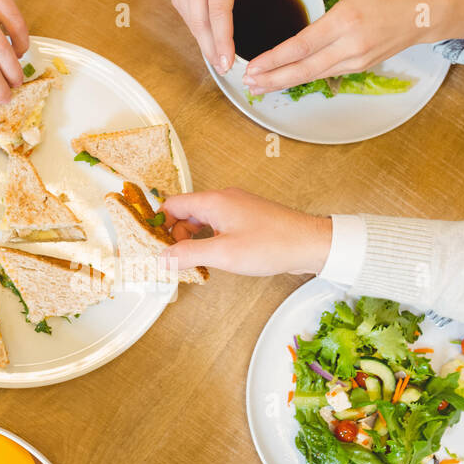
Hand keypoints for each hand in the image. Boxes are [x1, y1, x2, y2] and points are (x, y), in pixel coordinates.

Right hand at [147, 0, 276, 71]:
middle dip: (211, 48)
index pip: (220, 10)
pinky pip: (179, 2)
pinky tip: (201, 29)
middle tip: (224, 69)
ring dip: (200, 37)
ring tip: (214, 55)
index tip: (229, 60)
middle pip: (200, 21)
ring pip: (188, 15)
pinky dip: (190, 19)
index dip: (223, 39)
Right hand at [159, 188, 331, 275]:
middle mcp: (224, 199)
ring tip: (195, 263)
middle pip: (185, 213)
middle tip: (175, 260)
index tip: (154, 244)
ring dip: (193, 241)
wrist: (309, 244)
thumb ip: (188, 254)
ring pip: (202, 221)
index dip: (159, 225)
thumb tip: (162, 258)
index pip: (172, 205)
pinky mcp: (247, 219)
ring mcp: (236, 208)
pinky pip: (218, 226)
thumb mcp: (223, 253)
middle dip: (176, 237)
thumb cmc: (273, 244)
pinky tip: (214, 258)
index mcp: (214, 201)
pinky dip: (210, 241)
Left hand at [244, 0, 439, 92]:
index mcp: (346, 20)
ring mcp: (358, 60)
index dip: (274, 59)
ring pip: (314, 76)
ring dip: (284, 82)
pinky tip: (286, 78)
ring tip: (259, 87)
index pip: (302, 46)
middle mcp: (351, 46)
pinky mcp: (361, 66)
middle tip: (247, 83)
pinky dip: (303, 77)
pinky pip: (326, 74)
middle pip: (304, 70)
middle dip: (273, 79)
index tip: (252, 64)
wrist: (429, 9)